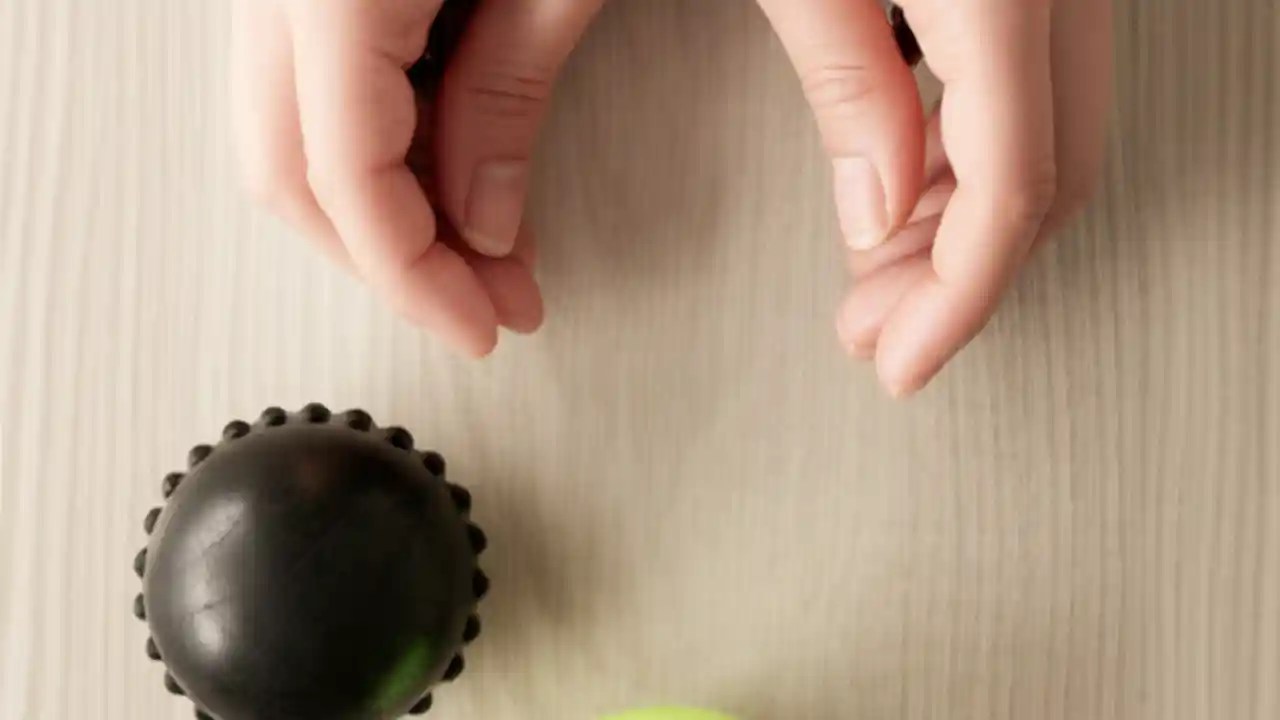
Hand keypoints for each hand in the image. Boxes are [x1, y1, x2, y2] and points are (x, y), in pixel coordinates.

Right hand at [231, 0, 601, 356]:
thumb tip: (483, 223)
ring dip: (389, 206)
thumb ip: (505, 97)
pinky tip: (458, 171)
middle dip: (390, 259)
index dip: (412, 274)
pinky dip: (379, 144)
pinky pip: (314, 84)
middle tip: (487, 302)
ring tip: (492, 246)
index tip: (477, 327)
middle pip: (290, 171)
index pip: (345, 175)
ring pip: (292, 132)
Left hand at [758, 0, 1112, 396]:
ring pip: (1050, 129)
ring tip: (877, 261)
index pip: (1010, 186)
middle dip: (959, 272)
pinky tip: (908, 175)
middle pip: (1050, 172)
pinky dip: (975, 145)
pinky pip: (1034, 81)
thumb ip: (848, 85)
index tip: (902, 361)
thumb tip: (876, 210)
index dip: (955, 299)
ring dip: (963, 212)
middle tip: (875, 325)